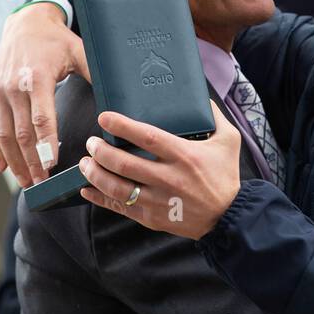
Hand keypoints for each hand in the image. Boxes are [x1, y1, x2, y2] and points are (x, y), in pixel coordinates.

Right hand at [0, 2, 89, 186]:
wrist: (26, 23)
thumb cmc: (58, 42)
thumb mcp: (80, 52)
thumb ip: (97, 76)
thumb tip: (118, 103)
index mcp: (37, 77)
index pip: (41, 118)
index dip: (45, 144)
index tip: (50, 167)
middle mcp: (13, 85)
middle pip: (21, 132)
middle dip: (30, 161)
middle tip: (40, 184)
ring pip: (3, 134)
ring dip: (14, 161)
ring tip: (25, 182)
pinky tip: (3, 168)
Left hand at [77, 102, 241, 239]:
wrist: (228, 216)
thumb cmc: (226, 175)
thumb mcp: (229, 141)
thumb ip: (214, 116)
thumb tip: (199, 95)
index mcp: (184, 156)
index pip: (147, 137)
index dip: (122, 126)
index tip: (104, 117)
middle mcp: (169, 178)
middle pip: (125, 164)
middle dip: (101, 152)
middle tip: (90, 142)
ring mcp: (158, 201)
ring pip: (118, 188)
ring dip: (95, 174)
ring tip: (85, 162)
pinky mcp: (152, 218)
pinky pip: (120, 208)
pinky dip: (100, 199)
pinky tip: (87, 189)